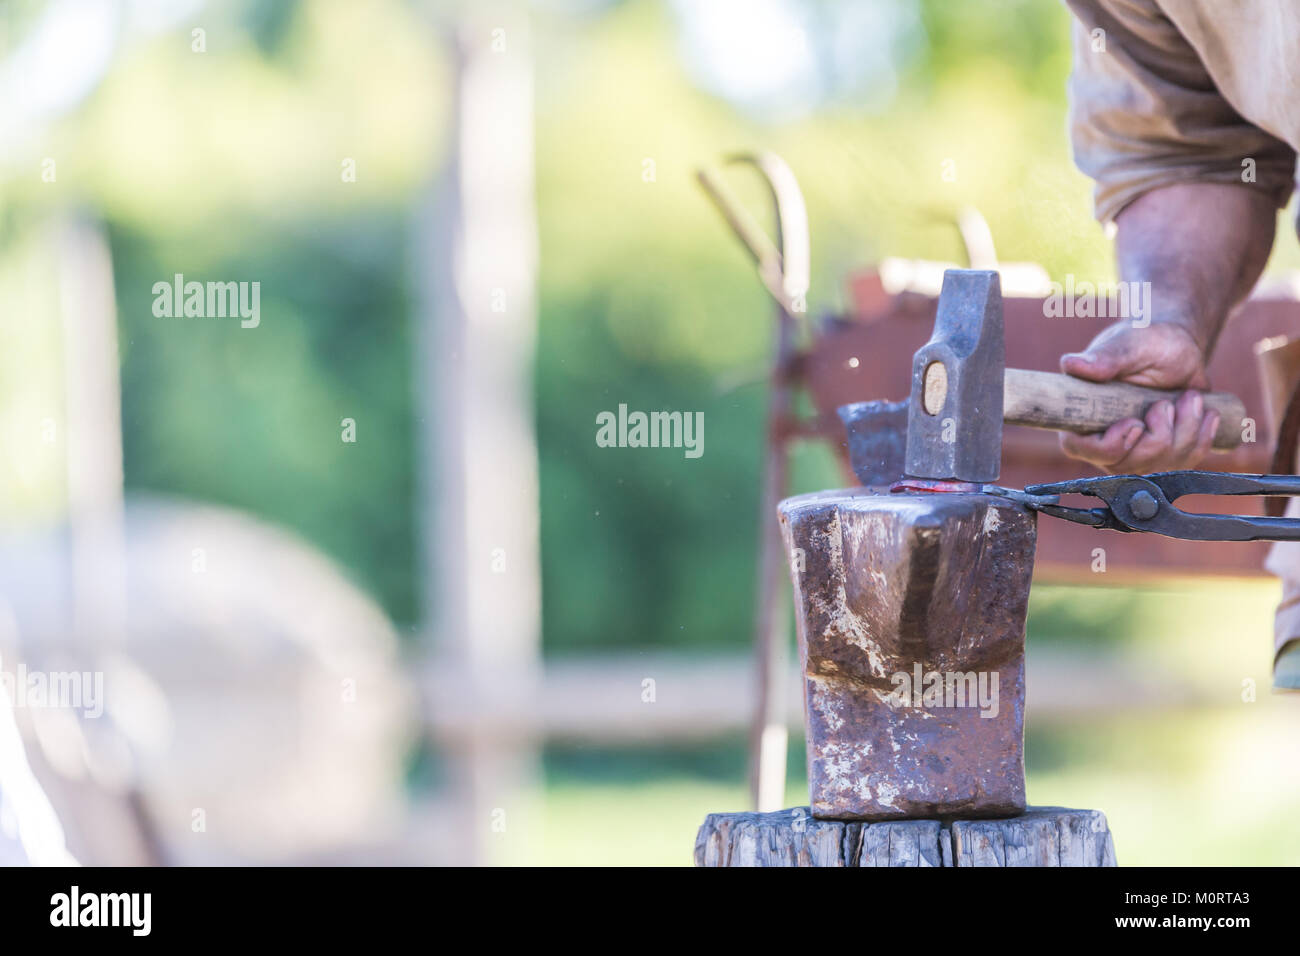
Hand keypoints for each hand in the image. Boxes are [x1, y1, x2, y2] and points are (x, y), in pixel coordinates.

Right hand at [1057, 321, 1219, 472]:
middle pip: (1127, 465)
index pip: (1081, 449)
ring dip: (1185, 432)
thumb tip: (1071, 364)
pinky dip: (1201, 439)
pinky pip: (1183, 464)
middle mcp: (1102, 438)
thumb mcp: (1130, 345)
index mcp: (1082, 413)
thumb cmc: (1148, 340)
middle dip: (1159, 437)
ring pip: (1159, 466)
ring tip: (1191, 398)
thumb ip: (1104, 357)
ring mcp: (1133, 451)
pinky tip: (1207, 414)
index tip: (1136, 422)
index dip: (1110, 445)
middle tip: (1168, 403)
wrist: (1177, 349)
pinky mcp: (1160, 455)